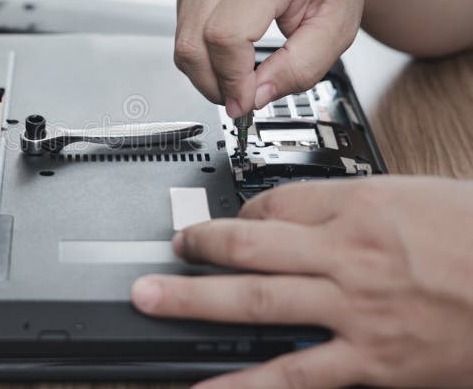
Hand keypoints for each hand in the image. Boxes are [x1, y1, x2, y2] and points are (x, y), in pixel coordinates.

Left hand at [131, 176, 472, 387]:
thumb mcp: (414, 194)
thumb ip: (348, 203)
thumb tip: (293, 212)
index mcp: (360, 207)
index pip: (273, 206)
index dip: (238, 217)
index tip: (223, 226)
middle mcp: (348, 255)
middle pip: (249, 245)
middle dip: (196, 247)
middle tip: (161, 252)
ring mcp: (355, 309)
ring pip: (256, 302)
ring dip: (194, 301)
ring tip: (150, 302)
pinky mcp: (373, 361)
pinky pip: (296, 375)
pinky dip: (247, 385)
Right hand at [174, 0, 382, 116]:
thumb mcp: (337, 26)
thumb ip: (300, 68)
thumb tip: (255, 97)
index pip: (227, 35)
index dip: (232, 79)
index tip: (247, 102)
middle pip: (194, 43)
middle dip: (214, 84)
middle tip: (241, 99)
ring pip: (183, 41)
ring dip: (206, 73)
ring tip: (238, 77)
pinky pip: (183, 29)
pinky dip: (202, 53)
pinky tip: (229, 52)